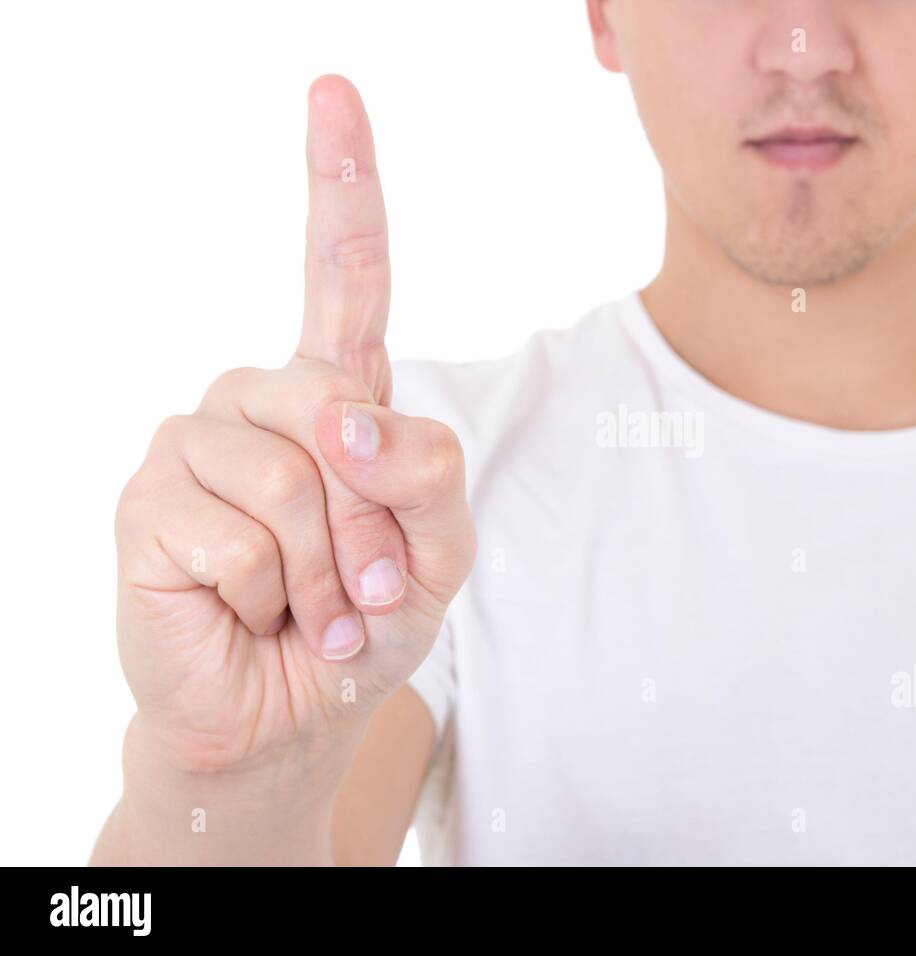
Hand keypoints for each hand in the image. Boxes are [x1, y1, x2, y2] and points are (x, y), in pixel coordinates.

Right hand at [114, 76, 474, 787]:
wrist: (294, 716)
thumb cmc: (364, 624)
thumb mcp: (438, 556)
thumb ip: (427, 479)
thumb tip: (349, 416)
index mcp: (335, 395)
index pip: (342, 276)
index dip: (340, 184)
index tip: (333, 90)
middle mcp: (259, 402)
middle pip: (339, 407)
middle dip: (376, 524)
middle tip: (367, 588)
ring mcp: (194, 444)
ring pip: (290, 475)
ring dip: (329, 570)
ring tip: (311, 610)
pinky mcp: (147, 501)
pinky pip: (235, 531)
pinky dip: (272, 595)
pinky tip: (254, 615)